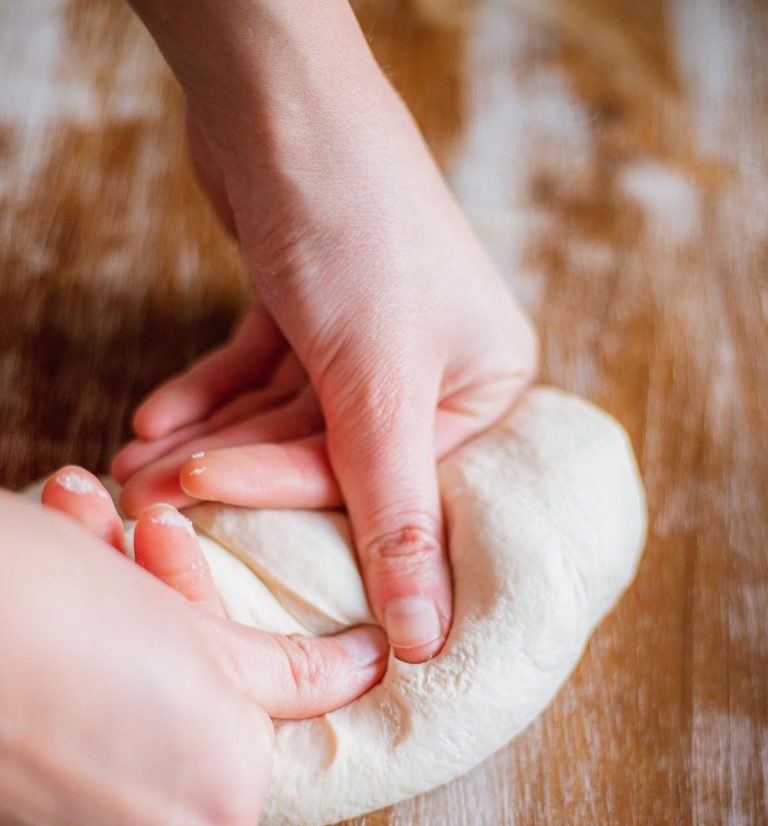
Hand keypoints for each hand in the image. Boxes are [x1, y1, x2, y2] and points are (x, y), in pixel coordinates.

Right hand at [0, 468, 385, 825]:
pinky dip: (44, 694)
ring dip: (92, 634)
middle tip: (108, 533)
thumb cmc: (52, 611)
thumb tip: (370, 666)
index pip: (244, 694)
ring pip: (109, 727)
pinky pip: (51, 762)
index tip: (163, 540)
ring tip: (55, 548)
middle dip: (145, 606)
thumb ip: (289, 668)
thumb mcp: (192, 627)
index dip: (195, 597)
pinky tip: (24, 627)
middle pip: (176, 710)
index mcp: (225, 796)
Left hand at [116, 0, 537, 662]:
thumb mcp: (380, 383)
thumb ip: (395, 515)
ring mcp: (369, 338)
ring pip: (281, 419)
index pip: (392, 484)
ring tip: (134, 467)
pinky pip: (256, 375)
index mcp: (484, 384)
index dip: (299, 511)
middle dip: (232, 476)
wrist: (280, 90)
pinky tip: (153, 419)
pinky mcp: (308, 311)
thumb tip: (428, 641)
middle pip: (327, 454)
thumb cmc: (357, 226)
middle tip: (151, 501)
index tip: (217, 547)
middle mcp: (434, 367)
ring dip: (204, 444)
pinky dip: (205, 396)